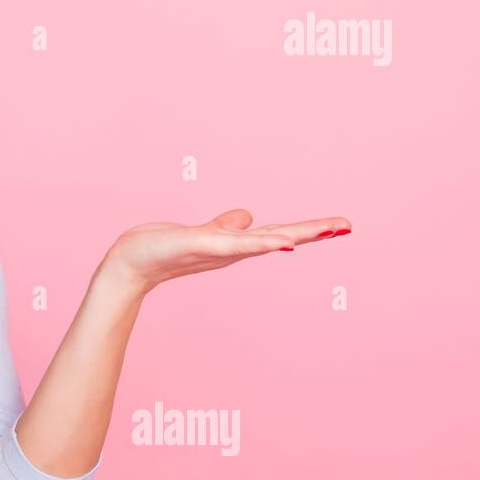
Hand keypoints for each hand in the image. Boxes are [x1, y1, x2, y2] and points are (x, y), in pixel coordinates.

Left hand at [101, 208, 350, 295]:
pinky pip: (236, 244)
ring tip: (324, 230)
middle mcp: (233, 250)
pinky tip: (280, 242)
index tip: (340, 225)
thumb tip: (247, 217)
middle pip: (281, 238)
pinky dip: (258, 242)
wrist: (131, 263)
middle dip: (314, 232)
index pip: (279, 234)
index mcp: (235, 244)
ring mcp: (220, 249)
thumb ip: (226, 226)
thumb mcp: (202, 233)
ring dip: (295, 235)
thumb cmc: (163, 248)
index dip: (309, 230)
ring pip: (265, 241)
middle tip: (348, 225)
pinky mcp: (203, 245)